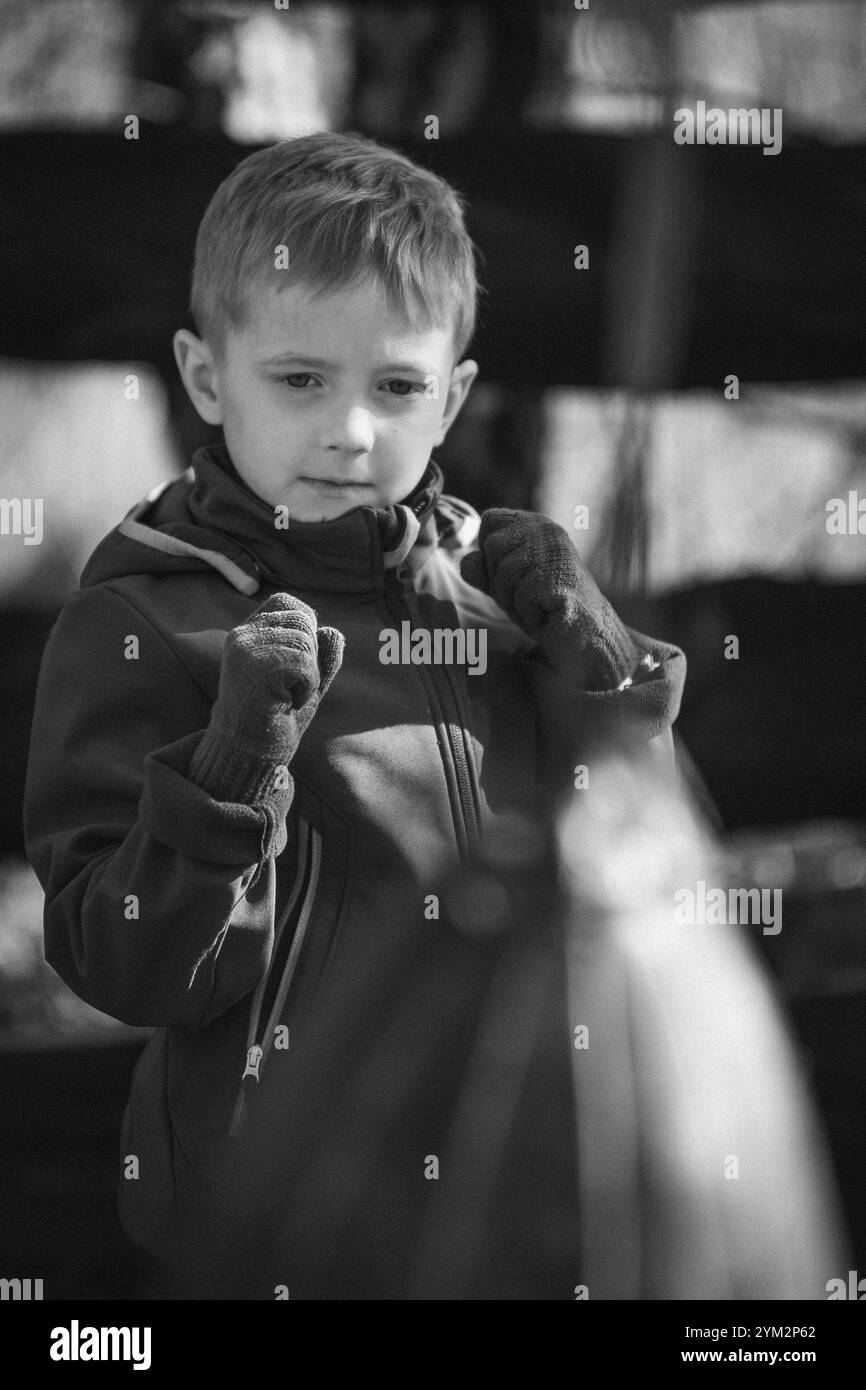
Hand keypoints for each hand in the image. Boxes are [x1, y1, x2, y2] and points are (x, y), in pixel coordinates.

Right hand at [189, 593, 343, 800]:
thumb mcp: (304, 683)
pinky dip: (307, 687)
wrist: (246, 754)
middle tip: (290, 687)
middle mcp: (242, 635)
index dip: (306, 624)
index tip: (302, 660)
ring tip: (286, 697)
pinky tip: (286, 703)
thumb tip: (333, 631)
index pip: (285, 602)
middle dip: (311, 655)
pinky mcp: (256, 665)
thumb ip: (320, 659)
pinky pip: (306, 664)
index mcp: (248, 634)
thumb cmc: (274, 720)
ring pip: (306, 641)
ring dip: (309, 676)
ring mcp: (246, 649)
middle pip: (303, 619)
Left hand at [460, 508, 639, 688]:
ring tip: (538, 602)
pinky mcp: (559, 576)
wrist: (583, 633)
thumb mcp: (504, 585)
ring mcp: (555, 551)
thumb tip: (467, 559)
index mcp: (533, 524)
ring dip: (514, 598)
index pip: (490, 521)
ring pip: (504, 571)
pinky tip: (548, 611)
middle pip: (492, 546)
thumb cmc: (542, 606)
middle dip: (500, 579)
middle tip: (528, 592)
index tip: (514, 573)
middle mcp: (546, 530)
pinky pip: (520, 595)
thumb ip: (482, 571)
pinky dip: (529, 612)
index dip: (490, 554)